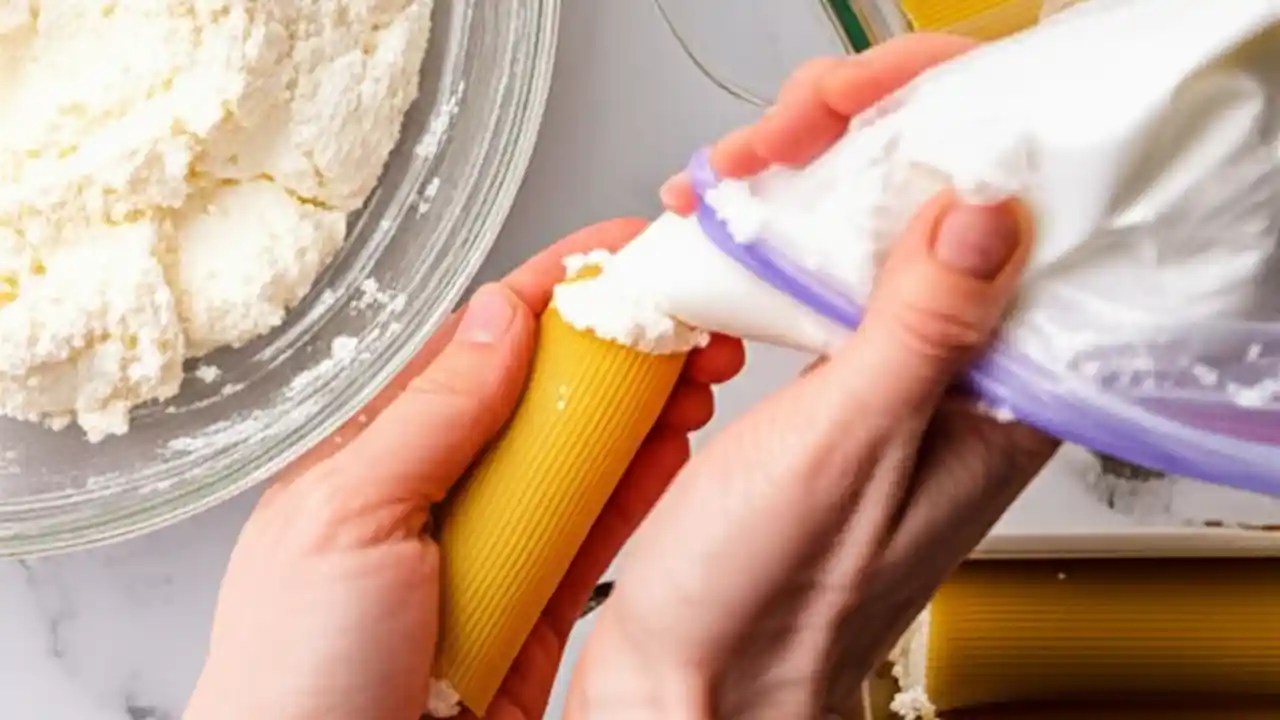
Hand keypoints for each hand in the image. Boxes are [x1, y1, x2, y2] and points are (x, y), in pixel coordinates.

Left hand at [185, 220, 744, 719]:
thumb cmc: (297, 671)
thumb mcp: (347, 516)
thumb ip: (430, 417)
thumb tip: (498, 316)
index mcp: (384, 453)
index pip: (482, 343)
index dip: (555, 288)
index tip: (623, 251)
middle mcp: (447, 491)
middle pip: (548, 394)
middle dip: (621, 345)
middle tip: (688, 317)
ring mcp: (498, 547)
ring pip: (585, 458)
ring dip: (645, 410)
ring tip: (702, 372)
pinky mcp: (540, 606)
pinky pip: (602, 533)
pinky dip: (644, 489)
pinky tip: (679, 451)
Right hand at [569, 35, 1058, 718]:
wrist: (691, 681)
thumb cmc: (768, 602)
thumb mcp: (849, 448)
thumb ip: (923, 329)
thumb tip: (986, 212)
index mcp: (992, 409)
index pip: (1015, 238)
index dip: (952, 155)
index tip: (871, 126)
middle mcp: (950, 398)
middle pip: (942, 228)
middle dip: (860, 160)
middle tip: (777, 148)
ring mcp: (886, 396)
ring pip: (877, 253)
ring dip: (809, 199)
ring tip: (737, 185)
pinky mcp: (827, 402)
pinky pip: (824, 294)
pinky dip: (779, 250)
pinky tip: (734, 238)